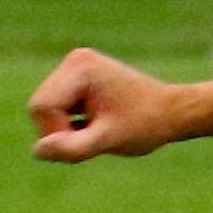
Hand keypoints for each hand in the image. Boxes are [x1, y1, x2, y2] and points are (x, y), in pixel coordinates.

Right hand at [28, 48, 190, 162]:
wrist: (175, 112)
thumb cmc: (147, 125)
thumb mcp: (108, 140)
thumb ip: (73, 147)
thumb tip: (38, 150)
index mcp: (80, 68)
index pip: (42, 107)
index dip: (57, 133)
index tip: (89, 140)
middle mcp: (75, 61)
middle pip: (40, 107)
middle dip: (60, 131)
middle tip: (95, 139)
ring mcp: (76, 69)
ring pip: (46, 111)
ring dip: (66, 130)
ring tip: (99, 131)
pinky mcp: (78, 81)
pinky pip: (56, 110)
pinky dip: (71, 125)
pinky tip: (97, 125)